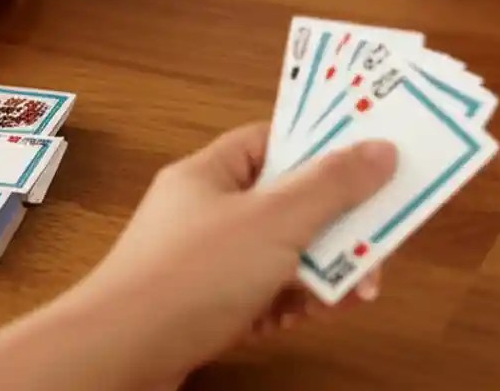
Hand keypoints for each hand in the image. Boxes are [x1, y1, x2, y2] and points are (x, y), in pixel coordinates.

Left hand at [76, 122, 396, 386]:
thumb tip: (381, 149)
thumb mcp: (274, 222)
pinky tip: (325, 313)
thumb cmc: (191, 276)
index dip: (321, 148)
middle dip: (337, 223)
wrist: (118, 357)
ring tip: (364, 289)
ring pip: (280, 254)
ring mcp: (204, 265)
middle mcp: (205, 213)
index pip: (273, 141)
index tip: (369, 162)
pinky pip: (264, 296)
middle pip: (286, 202)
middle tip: (380, 241)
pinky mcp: (206, 311)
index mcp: (211, 173)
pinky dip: (296, 302)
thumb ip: (332, 185)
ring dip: (324, 268)